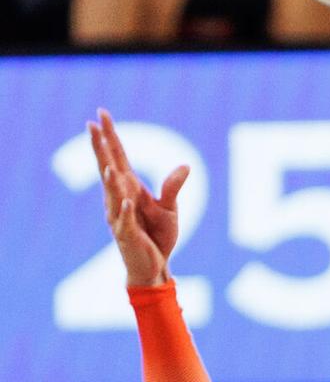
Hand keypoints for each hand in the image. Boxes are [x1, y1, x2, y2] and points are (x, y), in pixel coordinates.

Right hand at [88, 108, 188, 286]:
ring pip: (114, 195)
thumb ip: (172, 188)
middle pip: (108, 169)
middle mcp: (120, 199)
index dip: (110, 136)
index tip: (101, 114)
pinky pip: (127, 221)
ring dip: (111, 180)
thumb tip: (185, 166)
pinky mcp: (128, 235)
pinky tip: (128, 201)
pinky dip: (127, 211)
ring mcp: (121, 217)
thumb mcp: (169, 210)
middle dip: (100, 149)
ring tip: (108, 164)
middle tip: (91, 125)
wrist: (154, 267)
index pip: (118, 157)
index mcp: (130, 189)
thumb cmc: (158, 237)